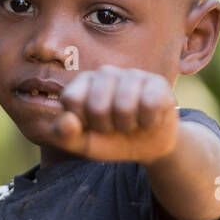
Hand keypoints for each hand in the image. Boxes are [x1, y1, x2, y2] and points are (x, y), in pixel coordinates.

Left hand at [50, 66, 178, 164]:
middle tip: (113, 126)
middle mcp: (106, 73)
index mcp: (83, 83)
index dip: (82, 122)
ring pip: (124, 106)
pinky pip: (150, 104)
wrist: (146, 147)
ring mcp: (132, 75)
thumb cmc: (109, 140)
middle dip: (105, 127)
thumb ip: (63, 135)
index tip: (90, 126)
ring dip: (127, 126)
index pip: (72, 99)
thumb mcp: (81, 144)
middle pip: (97, 106)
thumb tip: (66, 120)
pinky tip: (148, 120)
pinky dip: (148, 122)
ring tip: (130, 123)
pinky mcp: (157, 83)